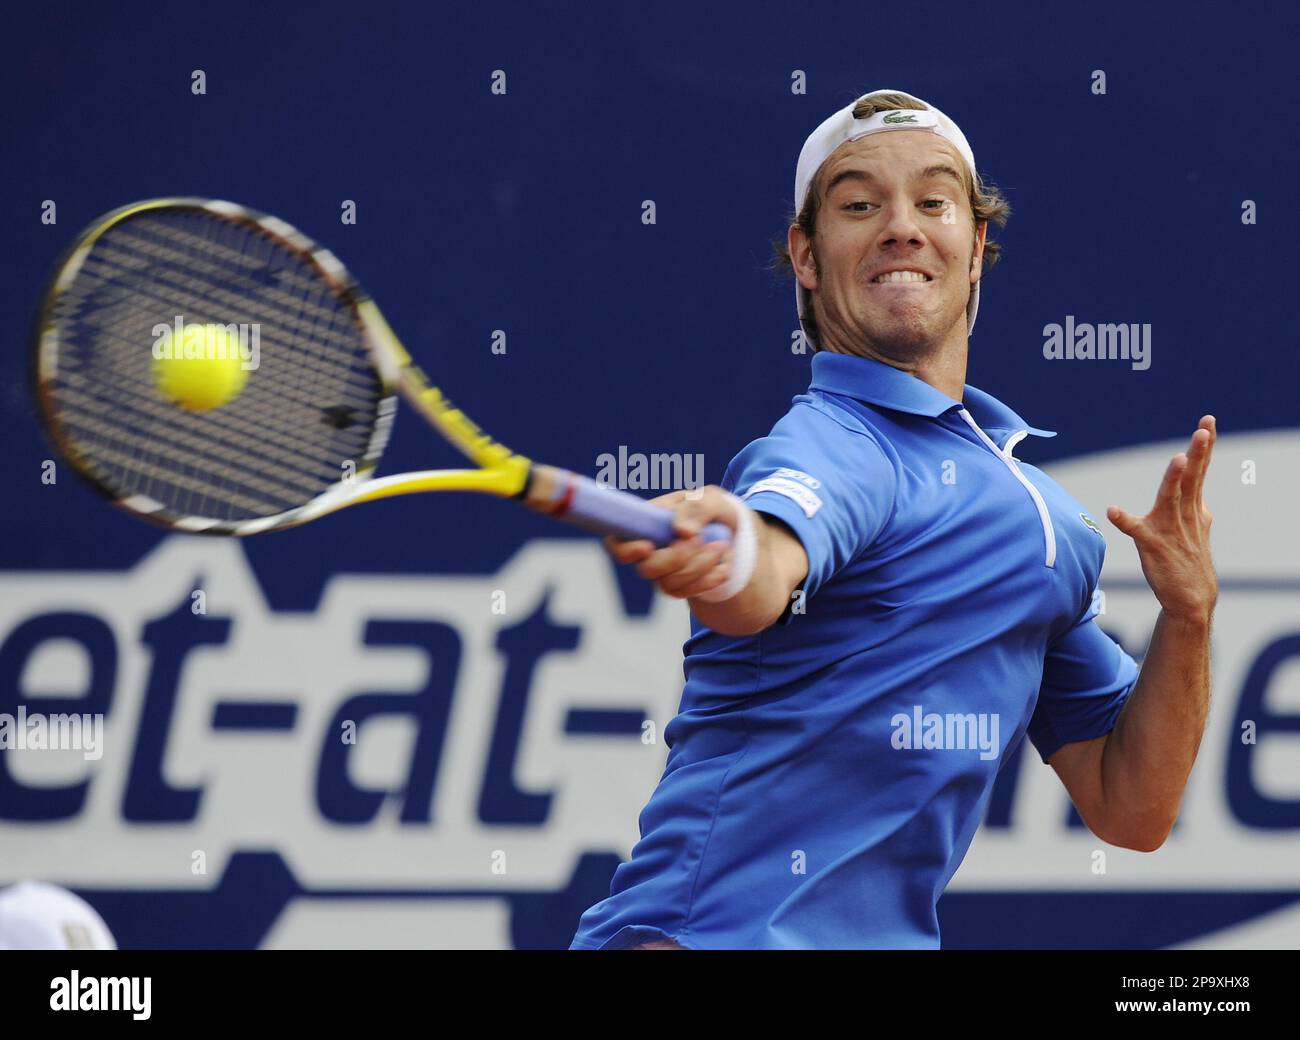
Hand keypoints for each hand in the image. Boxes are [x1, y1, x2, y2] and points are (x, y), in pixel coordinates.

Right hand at [603, 486, 737, 598]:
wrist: (731, 529)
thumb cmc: (711, 508)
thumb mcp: (709, 498)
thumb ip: (696, 508)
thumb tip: (682, 530)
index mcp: (645, 524)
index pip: (617, 543)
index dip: (626, 550)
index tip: (649, 547)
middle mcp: (648, 552)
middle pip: (647, 569)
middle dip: (676, 558)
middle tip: (699, 539)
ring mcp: (662, 572)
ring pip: (669, 584)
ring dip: (699, 566)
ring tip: (720, 545)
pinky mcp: (679, 586)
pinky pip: (688, 592)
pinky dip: (709, 579)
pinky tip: (724, 565)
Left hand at [1107, 416, 1217, 622]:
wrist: (1192, 598)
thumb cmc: (1189, 558)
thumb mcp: (1195, 525)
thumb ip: (1192, 500)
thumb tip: (1192, 480)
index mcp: (1194, 507)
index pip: (1199, 471)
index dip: (1204, 447)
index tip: (1208, 422)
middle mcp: (1184, 514)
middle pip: (1192, 479)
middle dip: (1198, 454)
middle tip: (1203, 431)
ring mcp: (1169, 530)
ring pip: (1171, 499)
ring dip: (1174, 480)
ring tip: (1177, 459)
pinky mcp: (1152, 546)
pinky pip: (1136, 530)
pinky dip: (1125, 520)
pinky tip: (1113, 510)